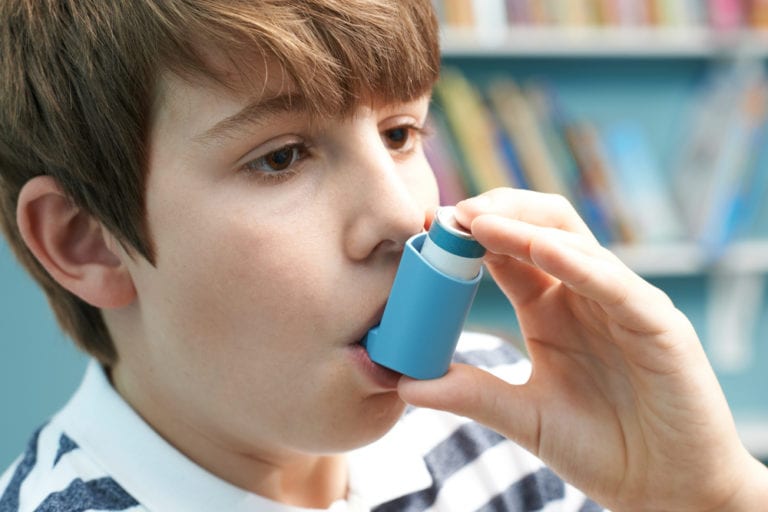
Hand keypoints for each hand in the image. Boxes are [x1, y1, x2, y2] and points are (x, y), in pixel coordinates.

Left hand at [398, 188, 767, 510]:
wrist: (664, 489)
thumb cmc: (601, 446)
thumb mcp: (523, 417)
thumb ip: (471, 393)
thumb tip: (404, 382)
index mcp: (550, 307)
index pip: (507, 252)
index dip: (470, 235)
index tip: (429, 228)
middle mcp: (583, 294)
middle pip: (541, 226)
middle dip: (496, 212)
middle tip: (450, 214)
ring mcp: (621, 303)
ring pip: (574, 241)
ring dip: (523, 226)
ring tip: (478, 221)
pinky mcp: (658, 323)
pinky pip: (614, 282)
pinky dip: (576, 261)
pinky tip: (538, 249)